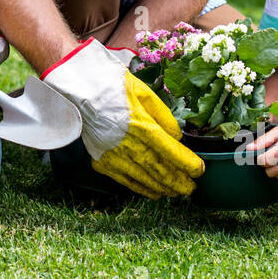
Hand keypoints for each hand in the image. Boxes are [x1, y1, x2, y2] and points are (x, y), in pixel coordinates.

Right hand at [42, 39, 203, 197]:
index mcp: (139, 124)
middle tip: (191, 189)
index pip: (169, 150)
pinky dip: (142, 189)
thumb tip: (177, 137)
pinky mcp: (101, 161)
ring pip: (144, 178)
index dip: (186, 163)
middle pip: (158, 168)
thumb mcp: (143, 91)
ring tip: (177, 192)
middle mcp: (126, 143)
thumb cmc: (112, 85)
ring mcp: (112, 155)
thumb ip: (163, 115)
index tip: (199, 171)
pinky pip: (125, 180)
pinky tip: (154, 193)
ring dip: (163, 187)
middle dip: (178, 181)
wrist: (78, 89)